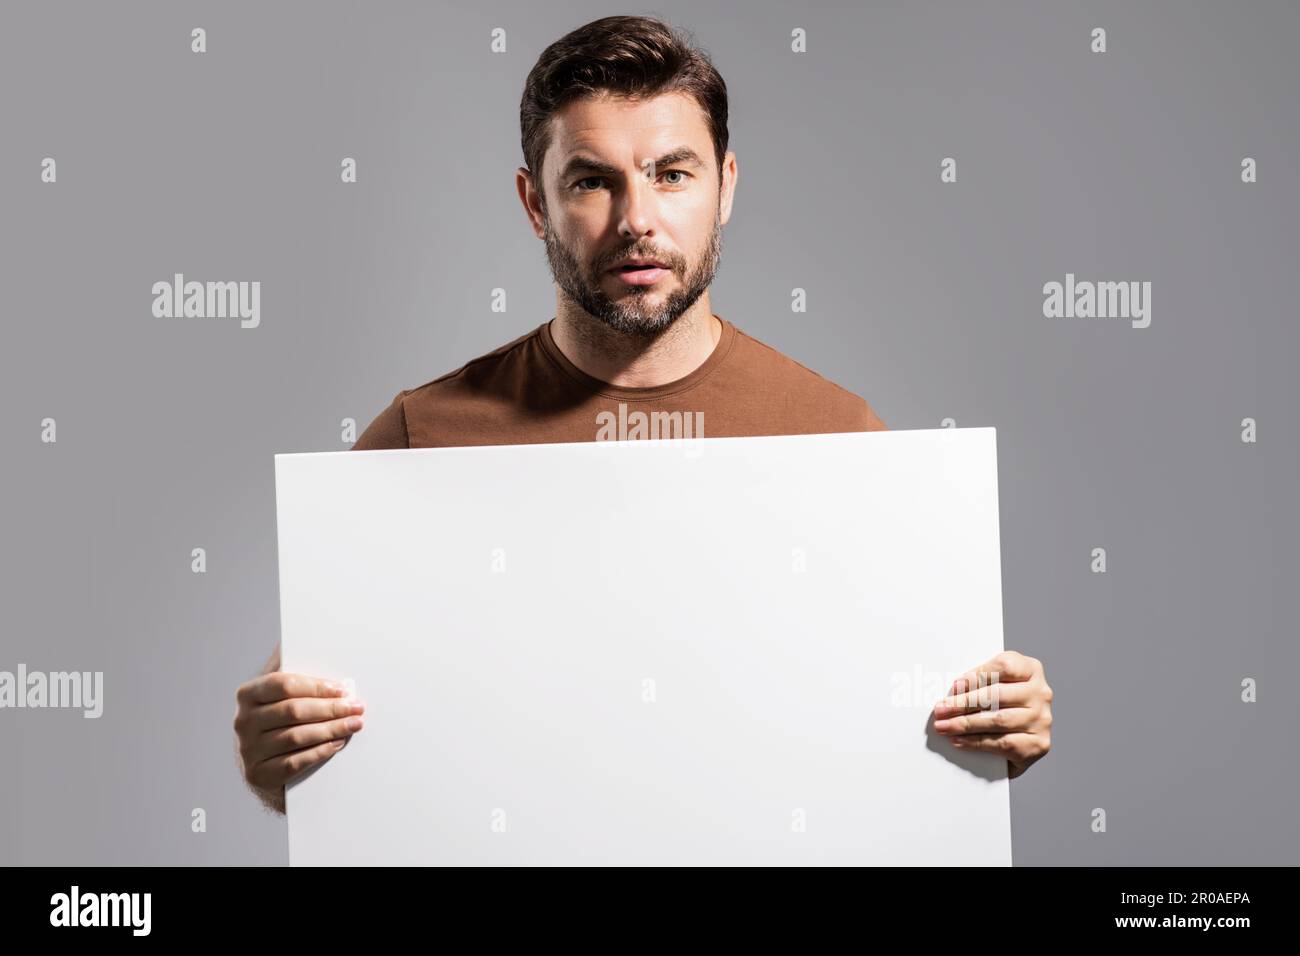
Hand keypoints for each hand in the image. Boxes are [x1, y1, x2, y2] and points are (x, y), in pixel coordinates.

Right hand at [233, 643, 364, 812]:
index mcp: (248, 693)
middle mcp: (243, 721)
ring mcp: (248, 749)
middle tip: (357, 707)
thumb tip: (305, 629)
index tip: (343, 689)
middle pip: (294, 711)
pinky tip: (337, 743)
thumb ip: (290, 664)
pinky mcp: (258, 773)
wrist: (261, 758)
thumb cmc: (278, 716)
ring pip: (296, 737)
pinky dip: (319, 752)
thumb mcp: (278, 689)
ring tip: (354, 724)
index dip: (317, 686)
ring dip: (331, 730)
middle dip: (331, 708)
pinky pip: (294, 762)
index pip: (284, 684)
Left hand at [931, 650, 1051, 778]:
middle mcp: (1041, 693)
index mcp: (1031, 670)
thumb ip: (979, 682)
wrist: (1022, 741)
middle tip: (941, 709)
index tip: (955, 686)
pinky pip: (1003, 743)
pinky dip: (977, 742)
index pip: (1005, 666)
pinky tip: (959, 740)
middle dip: (964, 703)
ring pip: (999, 720)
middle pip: (998, 695)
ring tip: (944, 726)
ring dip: (965, 724)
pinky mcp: (1039, 744)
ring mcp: (1042, 719)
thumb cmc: (1002, 706)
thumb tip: (951, 692)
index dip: (978, 675)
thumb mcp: (994, 684)